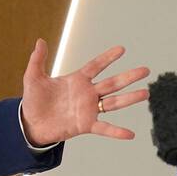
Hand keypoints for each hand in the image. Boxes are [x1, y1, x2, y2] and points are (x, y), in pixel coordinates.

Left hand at [20, 39, 149, 143]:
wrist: (31, 123)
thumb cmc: (34, 101)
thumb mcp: (33, 78)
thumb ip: (38, 60)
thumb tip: (40, 41)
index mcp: (77, 80)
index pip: (96, 66)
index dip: (108, 58)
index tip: (122, 49)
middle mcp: (87, 94)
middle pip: (112, 83)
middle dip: (129, 77)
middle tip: (145, 70)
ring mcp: (88, 109)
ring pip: (113, 102)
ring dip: (129, 98)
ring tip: (145, 93)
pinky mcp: (85, 125)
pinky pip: (104, 127)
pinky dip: (116, 132)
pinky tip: (130, 134)